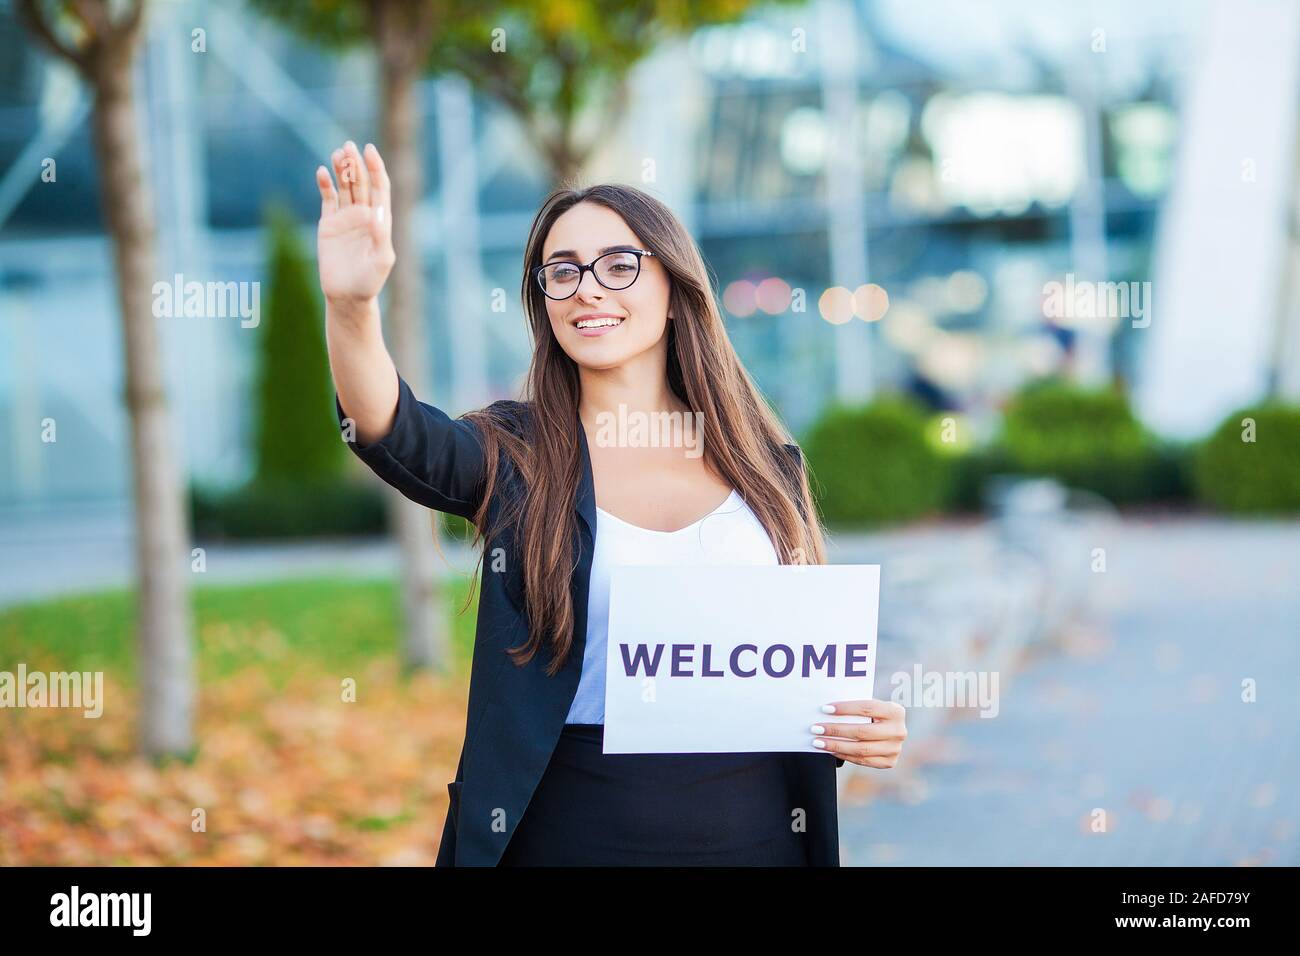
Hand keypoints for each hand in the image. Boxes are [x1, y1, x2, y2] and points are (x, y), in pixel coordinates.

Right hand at [315, 140, 394, 307]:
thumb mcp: (381, 260)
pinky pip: (327, 199)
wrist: (347, 295)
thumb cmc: (370, 281)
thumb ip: (381, 236)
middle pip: (360, 182)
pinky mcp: (328, 224)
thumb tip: (377, 212)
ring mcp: (345, 218)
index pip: (379, 187)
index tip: (370, 151)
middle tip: (349, 146)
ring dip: (341, 169)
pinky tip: (321, 172)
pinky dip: (324, 185)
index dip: (375, 168)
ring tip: (337, 153)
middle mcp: (363, 214)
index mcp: (379, 219)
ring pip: (344, 187)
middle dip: (356, 163)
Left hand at [811, 699, 905, 767]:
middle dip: (836, 730)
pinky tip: (830, 750)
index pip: (867, 708)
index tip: (825, 709)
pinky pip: (862, 760)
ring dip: (836, 745)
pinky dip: (844, 755)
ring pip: (861, 749)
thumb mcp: (872, 706)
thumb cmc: (875, 715)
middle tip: (816, 728)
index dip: (845, 708)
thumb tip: (827, 710)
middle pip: (862, 731)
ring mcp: (895, 749)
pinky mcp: (889, 762)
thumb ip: (856, 707)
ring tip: (818, 742)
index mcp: (896, 711)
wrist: (892, 730)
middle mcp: (899, 731)